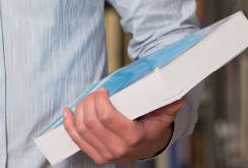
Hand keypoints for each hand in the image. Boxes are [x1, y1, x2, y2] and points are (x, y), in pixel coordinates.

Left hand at [63, 89, 184, 164]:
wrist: (148, 148)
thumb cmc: (152, 128)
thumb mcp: (162, 116)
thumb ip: (169, 105)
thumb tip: (179, 97)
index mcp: (133, 137)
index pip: (106, 116)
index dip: (100, 100)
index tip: (104, 90)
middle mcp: (117, 149)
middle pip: (91, 121)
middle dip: (89, 101)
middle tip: (96, 93)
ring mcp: (105, 154)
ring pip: (82, 128)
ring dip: (80, 110)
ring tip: (87, 100)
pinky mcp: (96, 156)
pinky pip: (76, 139)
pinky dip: (68, 125)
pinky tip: (68, 112)